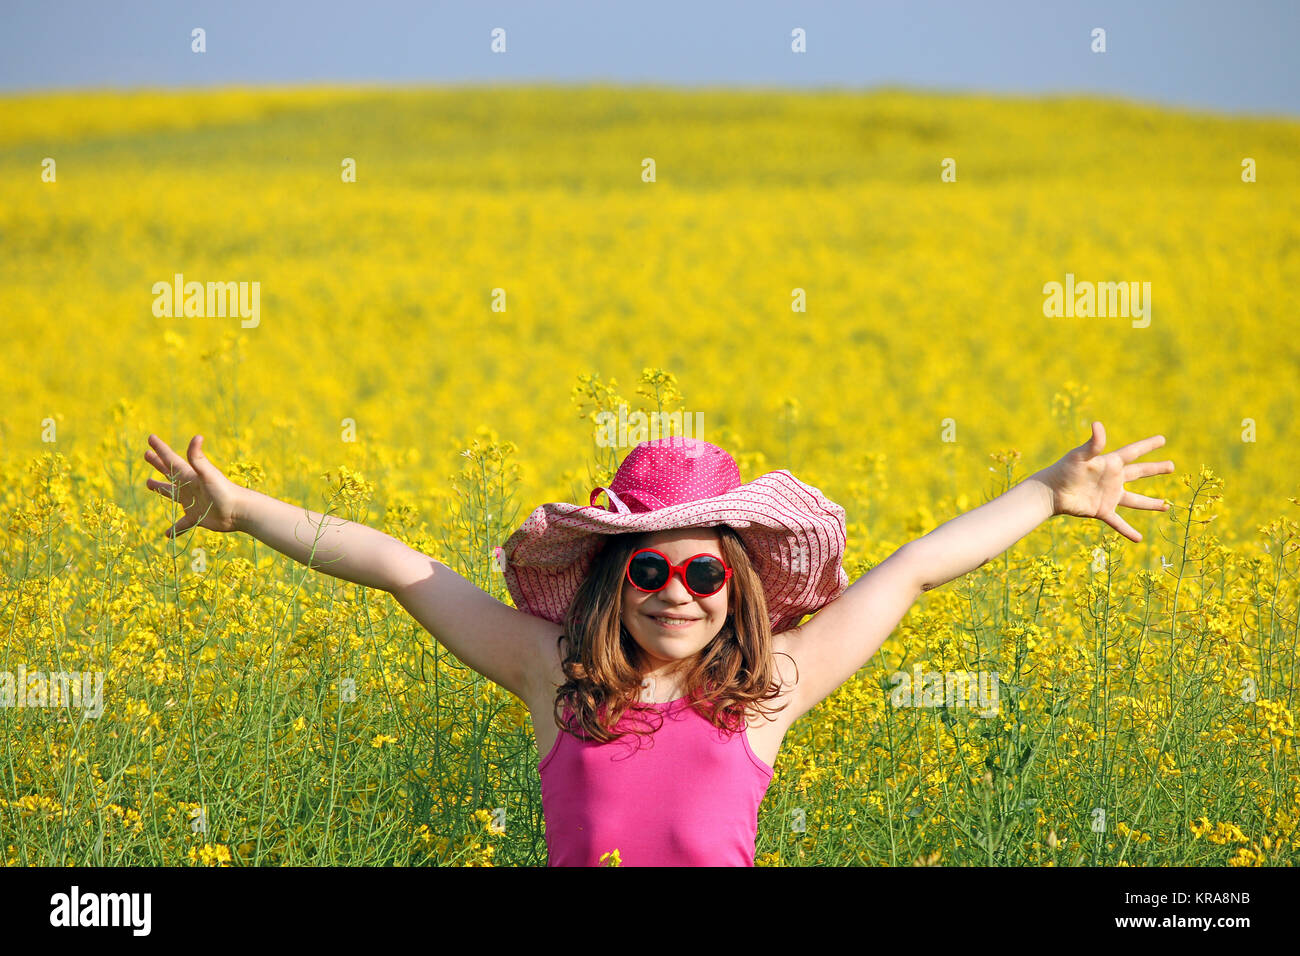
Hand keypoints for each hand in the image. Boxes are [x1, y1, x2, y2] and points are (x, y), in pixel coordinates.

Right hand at [144, 434, 245, 538]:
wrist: (239, 512)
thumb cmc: (224, 491)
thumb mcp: (208, 474)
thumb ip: (198, 459)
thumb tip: (197, 436)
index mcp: (189, 475)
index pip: (170, 459)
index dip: (160, 449)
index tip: (150, 438)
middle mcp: (188, 486)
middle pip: (168, 472)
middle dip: (157, 463)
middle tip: (147, 455)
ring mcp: (191, 502)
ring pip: (171, 493)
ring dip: (160, 488)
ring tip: (149, 483)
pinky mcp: (196, 518)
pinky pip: (182, 524)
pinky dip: (174, 529)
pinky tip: (167, 534)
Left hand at [1038, 422, 1174, 541]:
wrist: (1051, 492)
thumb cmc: (1064, 470)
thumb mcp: (1079, 456)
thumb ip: (1093, 443)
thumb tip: (1098, 424)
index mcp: (1110, 463)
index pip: (1133, 452)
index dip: (1147, 446)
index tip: (1162, 439)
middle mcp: (1112, 479)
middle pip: (1138, 473)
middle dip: (1155, 469)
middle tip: (1171, 466)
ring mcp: (1109, 495)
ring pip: (1135, 500)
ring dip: (1150, 504)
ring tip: (1166, 506)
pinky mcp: (1102, 510)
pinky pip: (1118, 522)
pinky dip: (1128, 531)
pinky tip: (1139, 539)